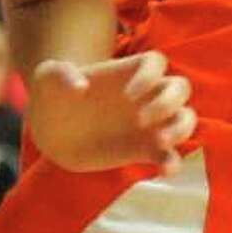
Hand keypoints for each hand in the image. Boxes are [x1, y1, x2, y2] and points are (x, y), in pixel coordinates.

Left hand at [26, 49, 195, 173]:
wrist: (49, 129)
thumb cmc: (51, 94)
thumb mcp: (46, 77)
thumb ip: (59, 74)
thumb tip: (80, 85)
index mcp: (124, 73)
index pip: (155, 62)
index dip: (150, 74)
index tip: (128, 94)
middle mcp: (143, 95)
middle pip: (180, 87)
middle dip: (169, 102)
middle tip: (141, 120)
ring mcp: (147, 123)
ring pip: (185, 118)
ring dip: (181, 129)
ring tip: (160, 142)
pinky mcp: (143, 150)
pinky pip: (170, 154)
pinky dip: (174, 162)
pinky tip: (164, 170)